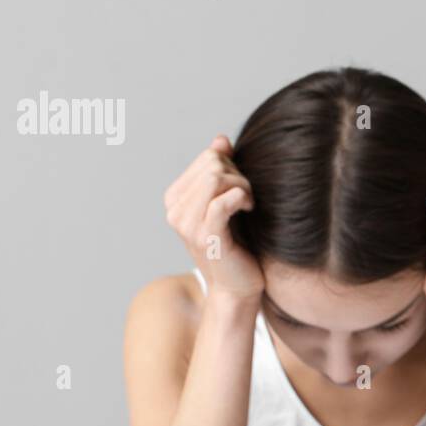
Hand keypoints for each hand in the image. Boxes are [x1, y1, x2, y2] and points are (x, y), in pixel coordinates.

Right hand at [163, 134, 264, 300]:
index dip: (233, 167)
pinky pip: (223, 201)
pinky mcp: (206, 237)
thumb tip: (221, 139)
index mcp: (175, 198)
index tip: (242, 189)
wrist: (238, 286)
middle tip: (249, 197)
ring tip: (249, 204)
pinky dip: (242, 198)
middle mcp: (175, 210)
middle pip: (211, 164)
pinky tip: (249, 209)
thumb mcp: (226, 201)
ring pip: (215, 179)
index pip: (207, 158)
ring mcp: (187, 224)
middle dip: (239, 175)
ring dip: (243, 187)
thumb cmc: (237, 243)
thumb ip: (221, 170)